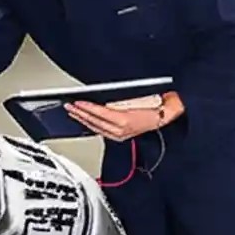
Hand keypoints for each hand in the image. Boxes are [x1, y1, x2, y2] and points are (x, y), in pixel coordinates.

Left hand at [66, 94, 180, 141]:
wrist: (165, 115)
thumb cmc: (154, 104)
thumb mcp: (136, 97)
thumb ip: (119, 100)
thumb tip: (103, 99)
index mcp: (124, 120)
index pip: (100, 113)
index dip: (87, 108)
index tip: (77, 102)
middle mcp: (121, 130)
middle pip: (95, 122)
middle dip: (80, 113)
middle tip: (69, 106)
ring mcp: (121, 135)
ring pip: (97, 128)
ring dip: (84, 120)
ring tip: (73, 113)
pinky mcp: (121, 136)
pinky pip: (102, 132)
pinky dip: (92, 126)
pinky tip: (86, 122)